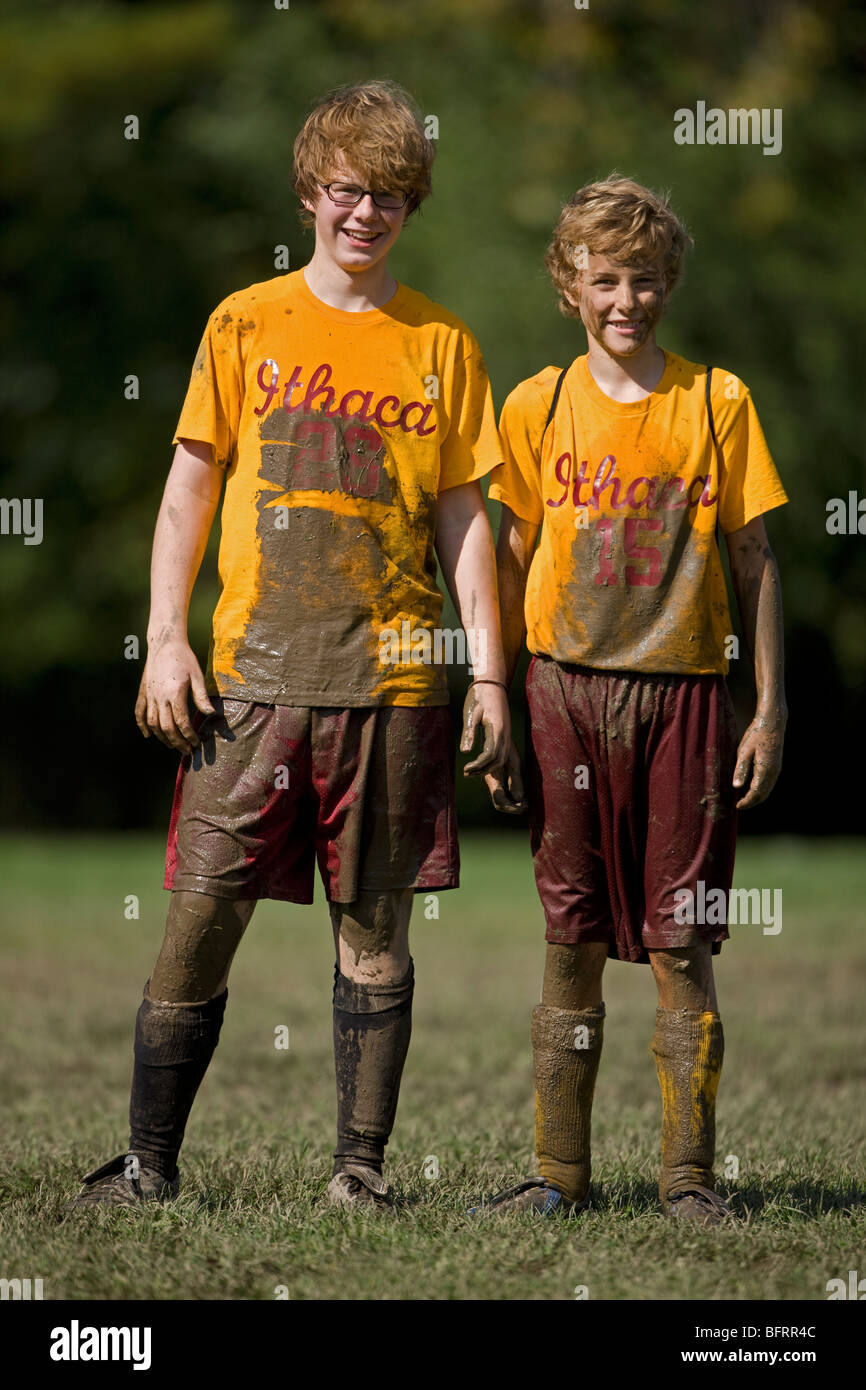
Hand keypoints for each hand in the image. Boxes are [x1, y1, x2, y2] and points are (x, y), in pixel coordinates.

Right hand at [134, 638, 214, 754]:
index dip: (189, 736)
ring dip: (162, 737)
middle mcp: (159, 697)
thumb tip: (210, 714)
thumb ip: (201, 697)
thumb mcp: (197, 676)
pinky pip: (139, 712)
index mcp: (175, 693)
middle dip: (177, 742)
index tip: (196, 743)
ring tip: (173, 745)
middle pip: (166, 727)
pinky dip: (142, 726)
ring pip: (152, 723)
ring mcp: (149, 695)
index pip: (181, 722)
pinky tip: (149, 735)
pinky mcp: (143, 692)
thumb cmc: (185, 658)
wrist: (165, 643)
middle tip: (186, 751)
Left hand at [460, 682, 508, 775]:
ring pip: (502, 759)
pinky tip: (481, 762)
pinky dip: (493, 762)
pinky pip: (503, 753)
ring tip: (472, 771)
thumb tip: (465, 752)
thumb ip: (469, 733)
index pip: (490, 755)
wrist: (492, 682)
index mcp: (496, 729)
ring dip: (488, 768)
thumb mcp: (471, 713)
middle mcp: (505, 734)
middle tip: (467, 774)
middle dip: (483, 770)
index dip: (478, 765)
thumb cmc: (479, 696)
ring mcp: (507, 734)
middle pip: (498, 761)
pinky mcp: (505, 733)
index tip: (465, 769)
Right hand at [483, 737, 527, 813]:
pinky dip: (512, 795)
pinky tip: (521, 794)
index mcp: (492, 778)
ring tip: (525, 802)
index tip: (524, 808)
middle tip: (526, 807)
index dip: (511, 808)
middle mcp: (491, 780)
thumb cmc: (505, 743)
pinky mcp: (497, 774)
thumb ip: (516, 780)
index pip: (499, 800)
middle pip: (499, 802)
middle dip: (512, 808)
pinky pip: (503, 790)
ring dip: (513, 802)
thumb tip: (519, 799)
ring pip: (500, 798)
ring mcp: (493, 778)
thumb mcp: (513, 761)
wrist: (495, 729)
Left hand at [732, 711, 784, 809]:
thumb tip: (736, 786)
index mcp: (764, 769)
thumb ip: (741, 769)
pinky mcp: (776, 766)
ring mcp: (776, 769)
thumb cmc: (756, 735)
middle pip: (763, 794)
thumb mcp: (744, 751)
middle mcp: (773, 772)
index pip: (755, 792)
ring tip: (744, 800)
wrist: (773, 723)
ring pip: (767, 790)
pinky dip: (761, 790)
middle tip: (740, 806)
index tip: (737, 806)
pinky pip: (769, 784)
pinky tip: (752, 788)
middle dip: (752, 803)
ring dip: (757, 797)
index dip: (746, 802)